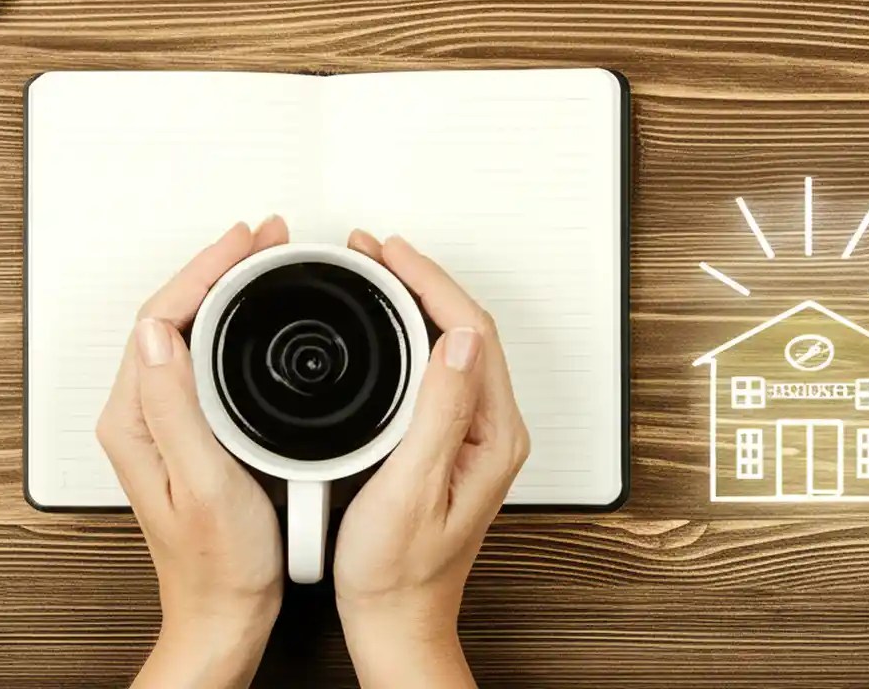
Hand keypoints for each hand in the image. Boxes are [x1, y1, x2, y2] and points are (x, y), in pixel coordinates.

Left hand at [96, 218, 288, 688]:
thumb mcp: (203, 482)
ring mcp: (160, 422)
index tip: (246, 242)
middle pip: (170, 314)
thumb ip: (175, 407)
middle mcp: (139, 416)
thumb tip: (157, 331)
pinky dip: (230, 325)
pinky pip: (200, 357)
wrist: (224, 611)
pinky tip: (255, 317)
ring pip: (185, 331)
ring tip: (260, 261)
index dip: (206, 270)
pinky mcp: (185, 430)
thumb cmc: (219, 563)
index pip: (161, 319)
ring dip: (222, 290)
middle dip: (216, 267)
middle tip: (262, 238)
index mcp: (134, 420)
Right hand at [335, 231, 529, 688]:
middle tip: (375, 251)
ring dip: (417, 302)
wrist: (396, 618)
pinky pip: (439, 368)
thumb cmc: (398, 571)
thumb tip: (454, 342)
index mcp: (492, 435)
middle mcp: (493, 430)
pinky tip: (383, 327)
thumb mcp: (412, 489)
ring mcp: (475, 435)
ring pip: (453, 343)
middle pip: (467, 328)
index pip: (470, 331)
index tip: (389, 254)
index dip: (428, 281)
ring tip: (377, 273)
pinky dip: (409, 335)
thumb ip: (438, 413)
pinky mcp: (452, 442)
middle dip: (422, 279)